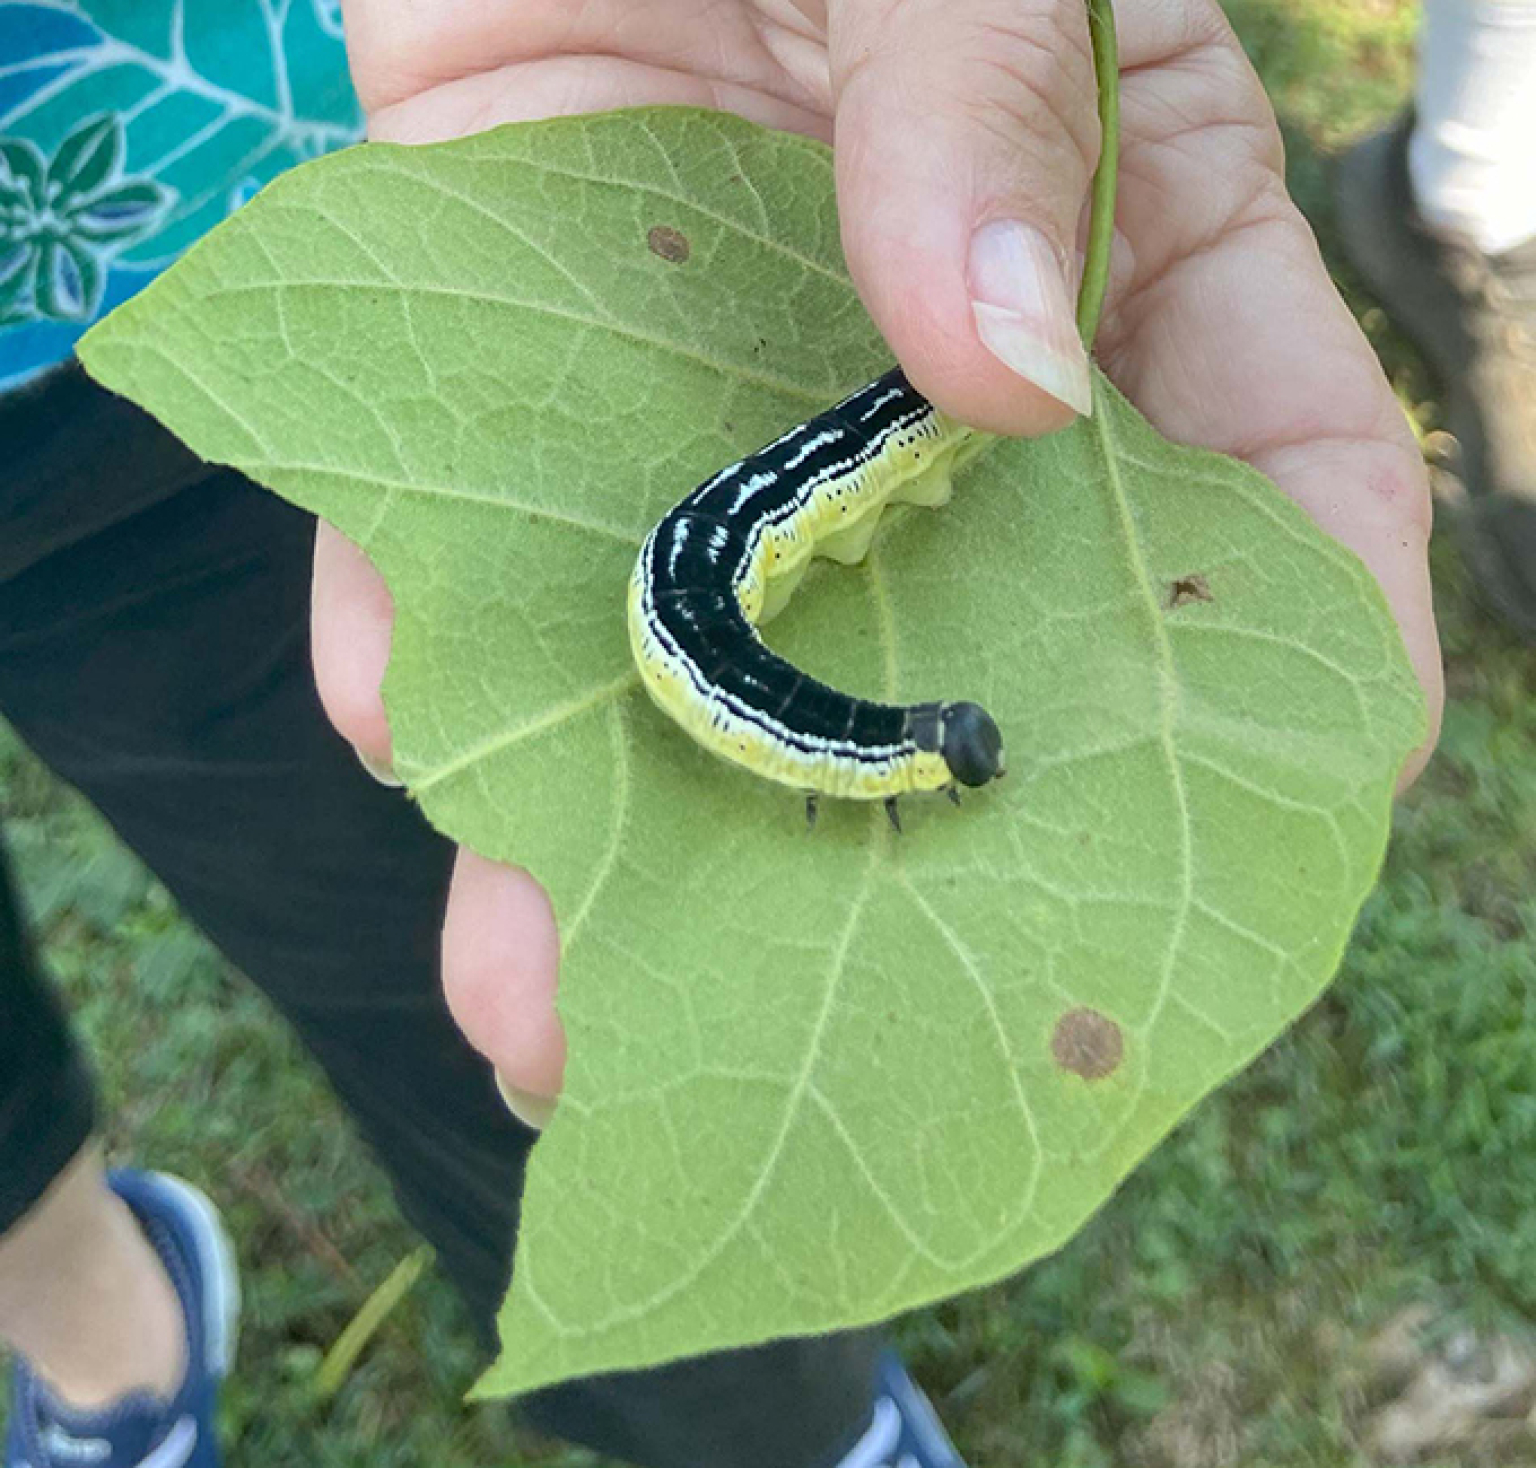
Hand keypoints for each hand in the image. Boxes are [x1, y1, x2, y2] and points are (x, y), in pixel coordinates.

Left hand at [319, 0, 1442, 1114]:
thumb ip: (988, 103)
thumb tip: (1005, 372)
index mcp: (1117, 254)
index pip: (1263, 511)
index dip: (1271, 691)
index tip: (1222, 866)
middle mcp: (912, 363)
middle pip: (940, 646)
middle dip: (879, 846)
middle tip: (814, 1039)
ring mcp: (703, 368)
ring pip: (689, 630)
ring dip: (616, 814)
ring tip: (559, 1002)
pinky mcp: (505, 338)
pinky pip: (474, 512)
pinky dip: (434, 622)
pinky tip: (418, 727)